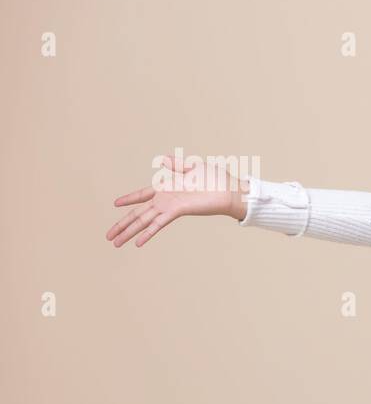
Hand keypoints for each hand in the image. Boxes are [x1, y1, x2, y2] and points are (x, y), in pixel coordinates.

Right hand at [105, 155, 246, 247]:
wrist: (230, 190)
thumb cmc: (216, 179)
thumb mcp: (193, 167)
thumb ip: (176, 165)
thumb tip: (163, 160)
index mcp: (166, 188)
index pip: (142, 195)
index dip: (129, 199)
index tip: (115, 203)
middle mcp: (165, 200)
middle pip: (138, 214)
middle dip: (122, 224)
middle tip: (108, 236)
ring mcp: (169, 207)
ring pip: (143, 221)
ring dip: (129, 232)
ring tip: (116, 243)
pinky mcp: (177, 211)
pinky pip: (158, 224)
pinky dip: (148, 233)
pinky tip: (137, 243)